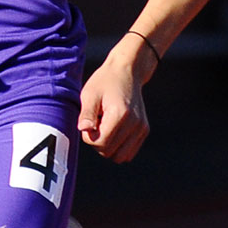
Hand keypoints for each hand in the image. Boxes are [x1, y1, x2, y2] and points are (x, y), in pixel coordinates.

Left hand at [77, 43, 150, 163]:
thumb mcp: (90, 93)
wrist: (127, 71)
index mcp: (120, 114)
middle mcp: (135, 124)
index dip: (88, 136)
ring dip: (108, 146)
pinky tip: (115, 129)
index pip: (100, 143)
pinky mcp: (144, 131)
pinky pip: (128, 153)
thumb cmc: (105, 81)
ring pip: (119, 157)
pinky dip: (118, 146)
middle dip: (98, 142)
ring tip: (106, 126)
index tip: (90, 120)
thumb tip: (84, 129)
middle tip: (98, 121)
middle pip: (108, 152)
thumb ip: (87, 113)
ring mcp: (141, 128)